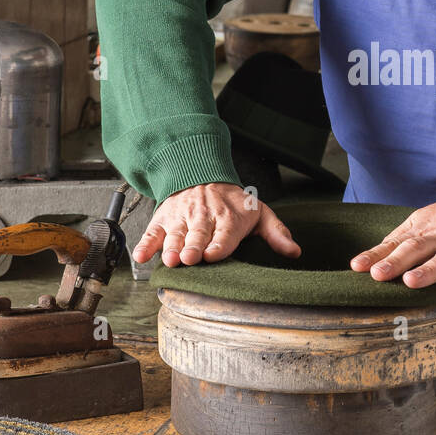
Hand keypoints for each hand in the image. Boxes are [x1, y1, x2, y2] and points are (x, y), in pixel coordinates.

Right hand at [132, 182, 300, 266]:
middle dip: (193, 247)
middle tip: (189, 259)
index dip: (219, 245)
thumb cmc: (234, 202)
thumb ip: (276, 233)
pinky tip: (141, 256)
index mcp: (229, 218)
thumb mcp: (260, 212)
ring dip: (171, 247)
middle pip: (198, 235)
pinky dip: (146, 244)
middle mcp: (204, 218)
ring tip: (170, 260)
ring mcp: (182, 219)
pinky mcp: (164, 219)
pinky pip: (153, 232)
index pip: (224, 234)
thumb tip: (295, 252)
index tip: (213, 255)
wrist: (201, 174)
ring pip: (175, 235)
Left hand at [349, 188, 435, 291]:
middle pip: (417, 248)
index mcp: (424, 228)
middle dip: (397, 262)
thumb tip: (368, 261)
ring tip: (412, 282)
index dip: (377, 255)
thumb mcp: (425, 222)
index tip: (357, 267)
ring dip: (430, 270)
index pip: (396, 242)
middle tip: (378, 275)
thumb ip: (399, 241)